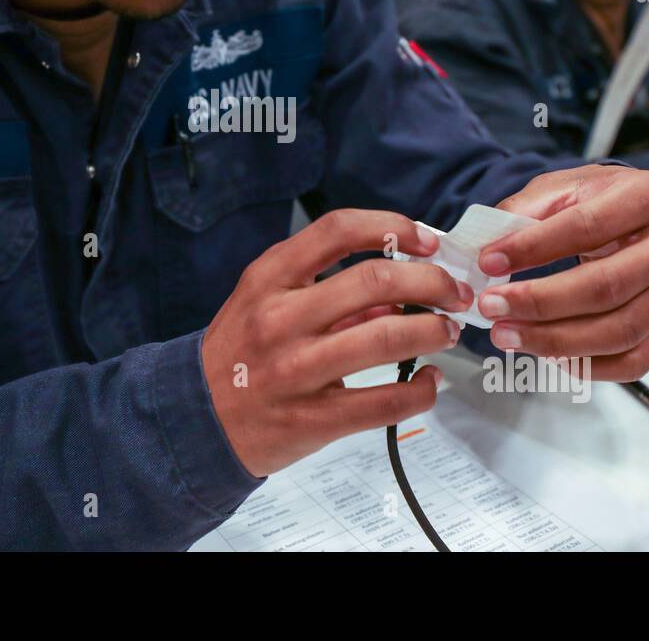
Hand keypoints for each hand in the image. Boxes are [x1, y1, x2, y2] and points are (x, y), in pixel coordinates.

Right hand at [202, 210, 474, 477]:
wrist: (194, 421)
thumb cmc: (238, 356)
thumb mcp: (266, 305)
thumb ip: (327, 293)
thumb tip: (399, 294)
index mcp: (268, 279)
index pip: (337, 230)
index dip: (391, 227)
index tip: (426, 239)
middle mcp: (280, 318)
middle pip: (375, 281)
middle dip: (432, 282)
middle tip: (454, 292)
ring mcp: (295, 369)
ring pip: (386, 337)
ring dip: (432, 331)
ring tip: (445, 332)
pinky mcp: (312, 418)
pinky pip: (384, 402)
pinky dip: (421, 390)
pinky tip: (428, 382)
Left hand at [474, 166, 648, 381]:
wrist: (641, 220)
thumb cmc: (597, 203)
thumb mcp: (561, 189)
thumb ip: (523, 211)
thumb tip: (485, 252)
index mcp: (648, 196)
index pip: (587, 226)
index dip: (533, 247)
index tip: (488, 263)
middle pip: (607, 286)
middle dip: (540, 302)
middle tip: (492, 307)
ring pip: (620, 330)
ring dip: (556, 340)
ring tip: (507, 336)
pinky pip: (634, 361)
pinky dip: (588, 366)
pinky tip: (548, 356)